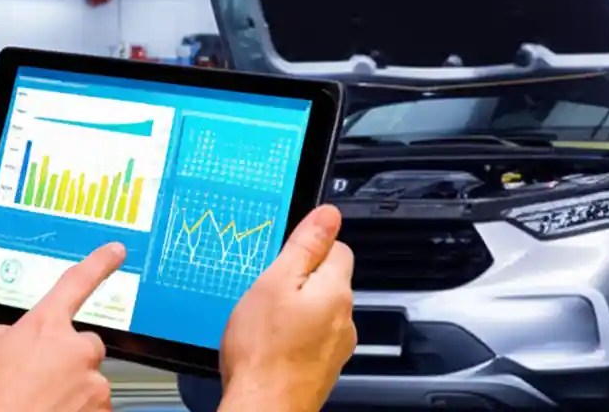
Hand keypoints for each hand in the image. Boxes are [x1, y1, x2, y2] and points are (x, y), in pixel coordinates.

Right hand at [0, 243, 125, 411]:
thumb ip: (1, 340)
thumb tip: (11, 340)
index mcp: (44, 327)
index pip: (76, 283)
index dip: (99, 264)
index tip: (117, 251)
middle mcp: (76, 350)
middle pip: (84, 347)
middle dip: (67, 362)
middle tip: (37, 384)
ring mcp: (93, 385)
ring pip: (88, 385)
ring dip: (69, 394)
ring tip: (34, 406)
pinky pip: (92, 410)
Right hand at [218, 205, 356, 411]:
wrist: (264, 408)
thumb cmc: (263, 353)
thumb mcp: (275, 282)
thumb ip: (305, 246)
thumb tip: (329, 215)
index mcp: (336, 290)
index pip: (338, 247)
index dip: (309, 246)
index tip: (285, 256)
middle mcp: (345, 318)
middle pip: (328, 280)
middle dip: (300, 280)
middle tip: (267, 291)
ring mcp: (336, 346)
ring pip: (319, 310)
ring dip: (297, 309)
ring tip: (265, 320)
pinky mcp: (323, 367)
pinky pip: (312, 337)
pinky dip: (295, 335)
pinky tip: (271, 343)